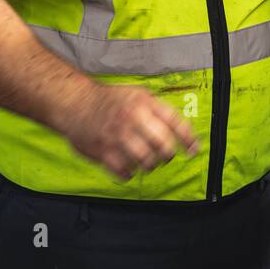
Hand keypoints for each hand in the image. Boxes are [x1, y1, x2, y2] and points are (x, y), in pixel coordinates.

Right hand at [59, 83, 199, 179]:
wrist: (75, 103)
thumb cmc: (111, 100)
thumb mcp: (138, 94)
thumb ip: (158, 109)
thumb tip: (181, 128)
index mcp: (144, 103)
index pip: (174, 121)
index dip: (188, 138)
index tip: (193, 150)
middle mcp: (132, 119)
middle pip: (162, 144)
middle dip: (169, 154)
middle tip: (166, 156)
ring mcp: (117, 136)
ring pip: (145, 160)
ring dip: (151, 165)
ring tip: (149, 163)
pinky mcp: (102, 152)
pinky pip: (124, 172)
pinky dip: (130, 174)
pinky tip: (130, 169)